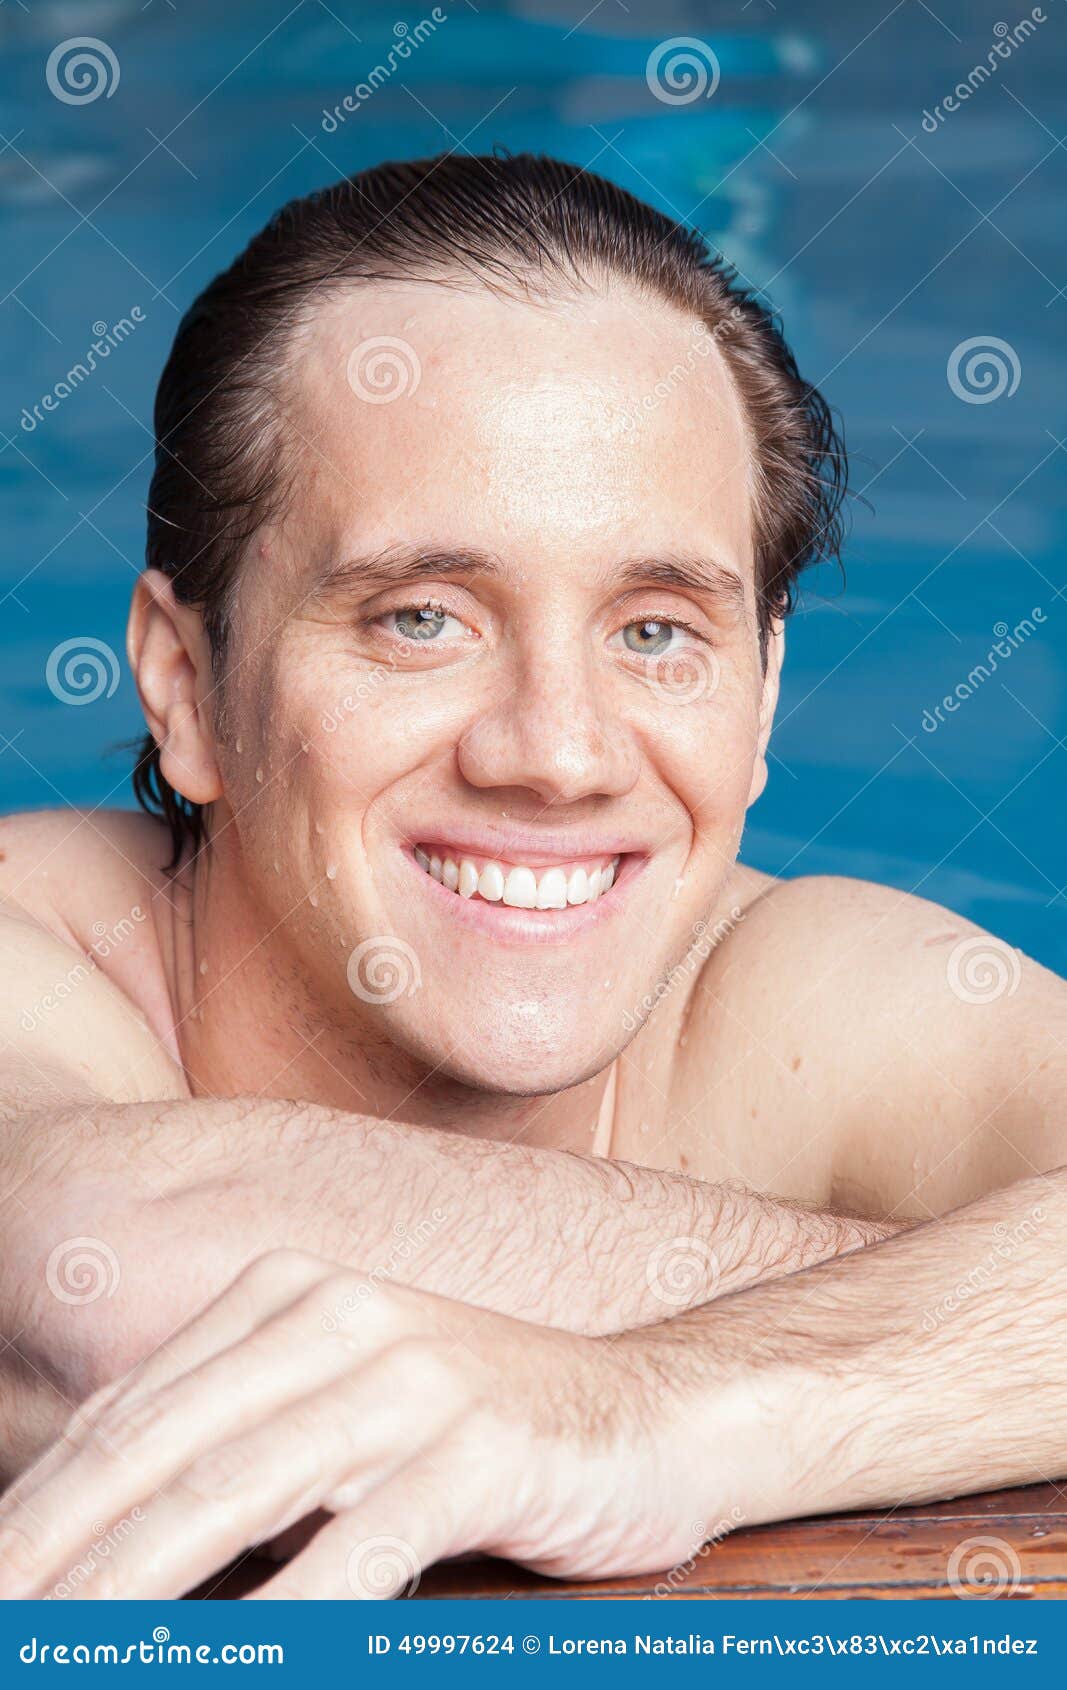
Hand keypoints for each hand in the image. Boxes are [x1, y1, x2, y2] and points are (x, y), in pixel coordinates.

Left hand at [0, 1248, 696, 1598]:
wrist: (660, 1412)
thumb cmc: (486, 1433)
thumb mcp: (348, 1414)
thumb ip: (239, 1443)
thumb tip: (97, 1535)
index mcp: (291, 1296)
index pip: (132, 1415)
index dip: (41, 1511)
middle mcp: (340, 1317)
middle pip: (161, 1453)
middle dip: (56, 1557)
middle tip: (0, 1630)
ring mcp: (413, 1375)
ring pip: (234, 1493)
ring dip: (132, 1593)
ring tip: (64, 1653)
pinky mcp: (481, 1445)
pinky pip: (359, 1548)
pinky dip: (289, 1616)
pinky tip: (244, 1657)